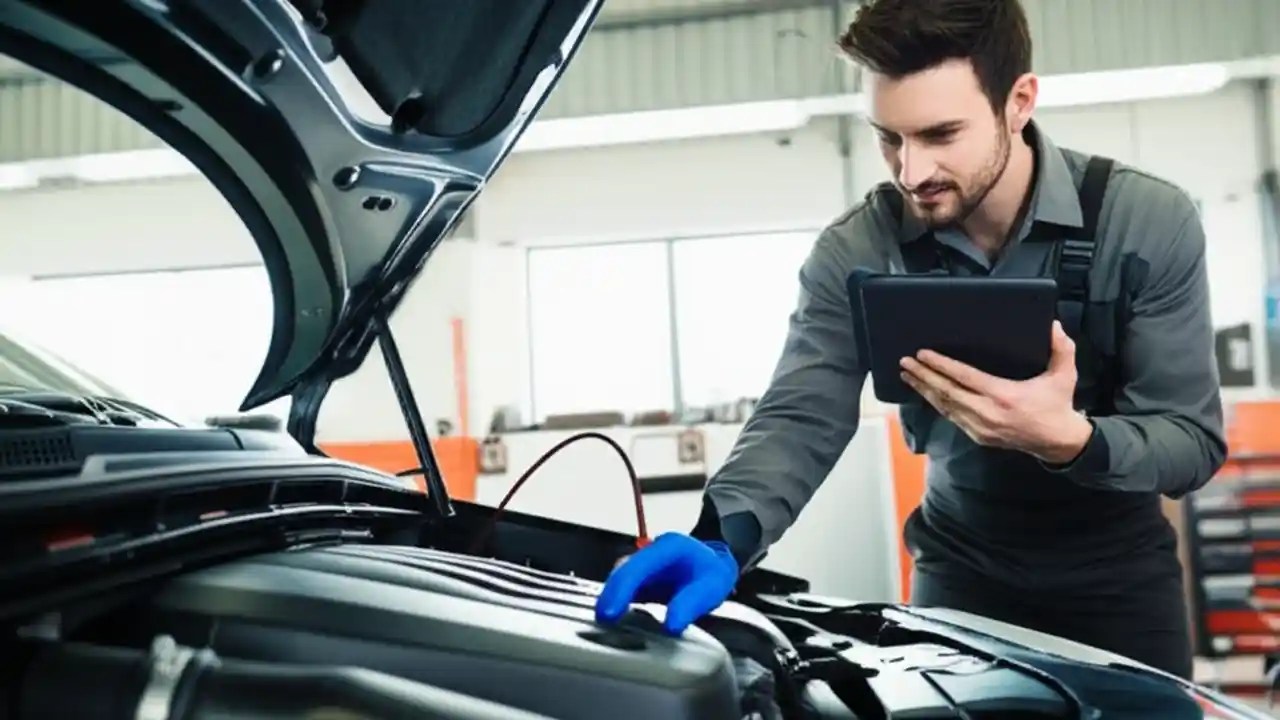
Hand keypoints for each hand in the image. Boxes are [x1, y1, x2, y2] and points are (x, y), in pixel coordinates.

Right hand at [594, 532, 737, 635]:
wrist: (714, 565)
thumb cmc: (712, 573)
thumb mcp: (711, 587)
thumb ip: (690, 604)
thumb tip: (670, 625)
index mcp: (669, 547)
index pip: (638, 566)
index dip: (621, 589)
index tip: (611, 611)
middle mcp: (651, 551)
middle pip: (622, 570)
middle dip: (610, 595)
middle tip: (602, 619)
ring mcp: (642, 563)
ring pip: (619, 577)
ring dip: (610, 598)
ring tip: (603, 621)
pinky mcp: (639, 576)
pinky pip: (623, 587)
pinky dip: (616, 601)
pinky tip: (613, 618)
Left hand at [899, 320, 1093, 463]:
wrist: (1058, 443)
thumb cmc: (1057, 405)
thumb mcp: (1065, 375)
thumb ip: (1062, 349)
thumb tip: (1053, 325)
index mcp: (1004, 396)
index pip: (964, 377)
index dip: (941, 365)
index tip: (923, 354)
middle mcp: (988, 413)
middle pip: (946, 392)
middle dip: (923, 376)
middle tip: (906, 362)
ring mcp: (980, 428)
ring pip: (944, 407)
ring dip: (924, 390)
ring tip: (908, 375)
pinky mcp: (978, 436)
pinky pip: (951, 417)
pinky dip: (936, 404)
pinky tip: (926, 392)